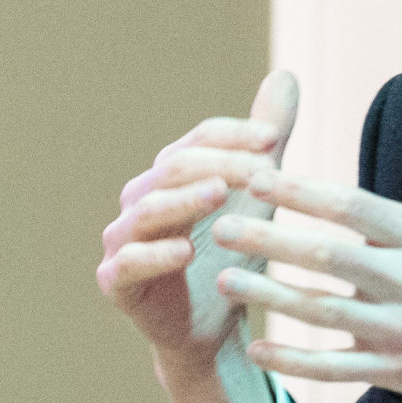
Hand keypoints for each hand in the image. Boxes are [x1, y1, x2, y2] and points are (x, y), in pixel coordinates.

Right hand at [97, 71, 299, 402]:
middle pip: (173, 168)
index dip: (234, 133)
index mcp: (171, 174)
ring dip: (183, 200)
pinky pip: (129, 263)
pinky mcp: (116, 281)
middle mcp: (140, 197)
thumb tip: (285, 75)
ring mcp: (123, 239)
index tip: (275, 138)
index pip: (199, 139)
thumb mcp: (257, 195)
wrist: (212, 328)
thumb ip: (265, 140)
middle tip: (260, 167)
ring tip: (219, 194)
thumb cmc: (230, 254)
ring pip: (147, 210)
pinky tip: (187, 252)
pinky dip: (155, 256)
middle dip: (219, 163)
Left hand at [213, 90, 401, 402]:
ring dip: (271, 297)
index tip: (255, 176)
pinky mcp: (391, 371)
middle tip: (221, 226)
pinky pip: (335, 368)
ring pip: (324, 313)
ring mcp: (400, 331)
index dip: (304, 193)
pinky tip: (255, 349)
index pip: (353, 209)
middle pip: (330, 259)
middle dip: (272, 241)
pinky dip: (295, 362)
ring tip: (223, 278)